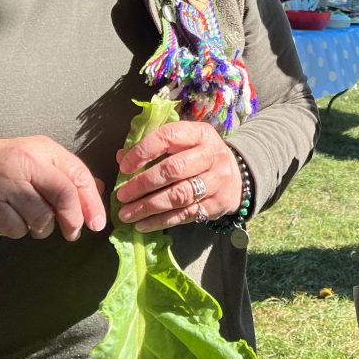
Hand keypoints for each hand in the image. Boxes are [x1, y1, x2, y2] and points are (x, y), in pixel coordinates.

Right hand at [0, 135, 107, 239]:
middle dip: (73, 220)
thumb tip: (99, 189)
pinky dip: (19, 231)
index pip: (78, 175)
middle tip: (72, 233)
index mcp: (43, 148)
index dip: (92, 202)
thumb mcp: (34, 157)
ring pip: (42, 217)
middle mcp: (26, 162)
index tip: (98, 223)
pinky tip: (11, 221)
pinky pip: (16, 229)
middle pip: (65, 196)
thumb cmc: (0, 164)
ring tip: (33, 222)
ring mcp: (4, 183)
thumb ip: (65, 172)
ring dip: (42, 228)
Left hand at [114, 120, 242, 231]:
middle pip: (173, 170)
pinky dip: (161, 221)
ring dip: (149, 207)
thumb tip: (121, 157)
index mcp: (200, 134)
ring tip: (127, 214)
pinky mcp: (217, 204)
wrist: (237, 176)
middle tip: (122, 196)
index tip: (124, 167)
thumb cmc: (200, 156)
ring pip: (179, 195)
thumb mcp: (183, 143)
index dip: (143, 151)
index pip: (168, 137)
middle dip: (143, 184)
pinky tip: (143, 224)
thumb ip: (154, 148)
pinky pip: (185, 214)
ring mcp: (216, 181)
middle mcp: (211, 155)